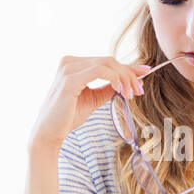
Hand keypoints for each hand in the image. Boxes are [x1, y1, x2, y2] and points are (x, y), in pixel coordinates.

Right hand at [29, 55, 151, 151]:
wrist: (49, 133)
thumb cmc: (68, 116)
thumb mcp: (93, 98)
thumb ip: (108, 88)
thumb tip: (128, 81)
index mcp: (74, 64)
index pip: (106, 62)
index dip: (128, 68)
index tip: (144, 75)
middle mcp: (69, 61)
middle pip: (109, 60)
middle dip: (129, 74)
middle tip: (139, 90)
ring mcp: (68, 68)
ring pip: (107, 64)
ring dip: (124, 78)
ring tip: (131, 94)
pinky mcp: (70, 79)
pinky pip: (99, 71)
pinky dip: (114, 78)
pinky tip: (121, 90)